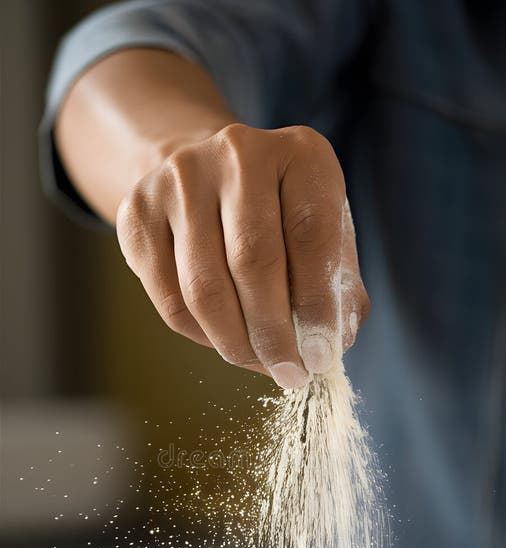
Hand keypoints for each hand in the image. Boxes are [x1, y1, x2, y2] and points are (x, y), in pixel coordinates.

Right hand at [116, 123, 369, 388]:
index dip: (316, 306)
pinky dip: (199, 334)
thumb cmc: (281, 217)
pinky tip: (222, 339)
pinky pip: (168, 297)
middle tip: (289, 373)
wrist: (207, 175)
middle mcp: (239, 152)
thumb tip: (331, 345)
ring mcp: (181, 177)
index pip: (311, 234)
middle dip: (272, 334)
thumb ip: (338, 289)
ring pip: (204, 286)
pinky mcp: (138, 210)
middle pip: (252, 261)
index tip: (320, 358)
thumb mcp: (326, 236)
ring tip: (256, 362)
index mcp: (301, 154)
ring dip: (234, 342)